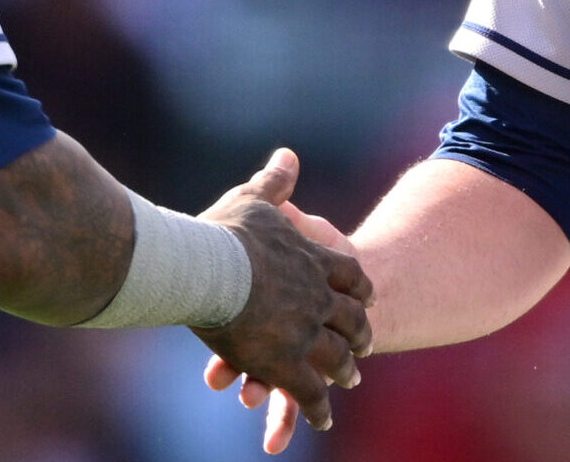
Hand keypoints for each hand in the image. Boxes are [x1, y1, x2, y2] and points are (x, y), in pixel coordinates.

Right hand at [190, 150, 373, 447]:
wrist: (202, 268)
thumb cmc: (222, 233)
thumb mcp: (254, 200)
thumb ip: (277, 182)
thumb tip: (289, 153)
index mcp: (314, 260)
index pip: (351, 275)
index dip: (360, 289)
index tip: (367, 298)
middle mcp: (318, 298)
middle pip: (351, 318)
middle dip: (359, 332)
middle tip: (367, 344)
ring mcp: (305, 333)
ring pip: (338, 356)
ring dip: (345, 369)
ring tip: (351, 378)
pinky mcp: (284, 364)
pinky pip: (309, 391)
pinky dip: (317, 406)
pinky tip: (322, 416)